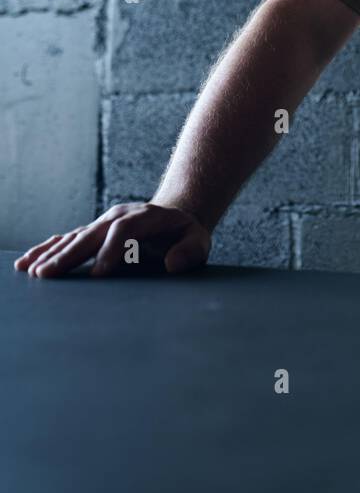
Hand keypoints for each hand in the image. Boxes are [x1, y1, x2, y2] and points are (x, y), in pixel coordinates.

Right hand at [13, 202, 211, 277]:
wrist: (176, 218)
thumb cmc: (187, 235)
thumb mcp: (198, 241)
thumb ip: (190, 251)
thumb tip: (172, 263)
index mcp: (145, 217)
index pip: (124, 231)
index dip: (110, 252)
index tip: (98, 276)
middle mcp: (119, 216)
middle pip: (92, 234)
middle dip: (69, 255)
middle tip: (48, 275)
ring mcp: (104, 223)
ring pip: (74, 237)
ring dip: (52, 254)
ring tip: (31, 270)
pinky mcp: (94, 232)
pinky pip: (67, 240)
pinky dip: (47, 250)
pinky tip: (27, 262)